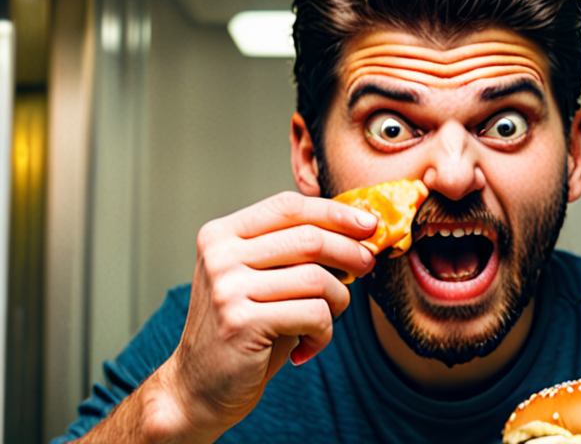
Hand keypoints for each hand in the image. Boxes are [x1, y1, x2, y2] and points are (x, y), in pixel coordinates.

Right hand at [154, 192, 377, 437]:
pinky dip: (324, 333)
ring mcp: (227, 288)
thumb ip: (294, 252)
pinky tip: (308, 346)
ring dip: (338, 300)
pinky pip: (313, 315)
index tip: (368, 224)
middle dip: (350, 252)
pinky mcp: (241, 322)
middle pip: (308, 238)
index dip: (334, 212)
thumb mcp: (263, 279)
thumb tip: (358, 230)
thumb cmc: (245, 329)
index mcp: (221, 235)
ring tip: (329, 317)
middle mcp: (220, 255)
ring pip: (316, 279)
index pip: (288, 207)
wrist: (200, 386)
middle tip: (367, 266)